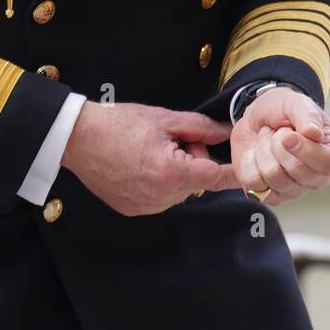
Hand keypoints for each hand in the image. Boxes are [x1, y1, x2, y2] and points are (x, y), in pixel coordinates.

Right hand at [60, 99, 237, 215]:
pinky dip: (158, 182)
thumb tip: (226, 133)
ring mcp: (148, 207)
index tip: (251, 173)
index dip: (237, 173)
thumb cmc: (117, 124)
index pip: (219, 179)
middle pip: (198, 180)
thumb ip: (201, 128)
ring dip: (176, 172)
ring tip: (149, 151)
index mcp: (172, 172)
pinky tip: (139, 165)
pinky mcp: (135, 210)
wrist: (77, 138)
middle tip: (170, 140)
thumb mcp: (164, 119)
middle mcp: (162, 196)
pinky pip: (161, 197)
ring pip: (180, 189)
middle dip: (194, 160)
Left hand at [230, 86, 329, 207]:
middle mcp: (317, 178)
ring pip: (273, 176)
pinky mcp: (270, 196)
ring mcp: (294, 190)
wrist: (256, 118)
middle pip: (297, 170)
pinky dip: (249, 162)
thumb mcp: (296, 102)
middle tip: (279, 131)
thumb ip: (307, 115)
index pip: (328, 163)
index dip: (305, 149)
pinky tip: (257, 154)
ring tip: (268, 140)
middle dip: (279, 142)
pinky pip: (254, 184)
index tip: (288, 133)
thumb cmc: (283, 111)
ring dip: (263, 149)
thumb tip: (314, 133)